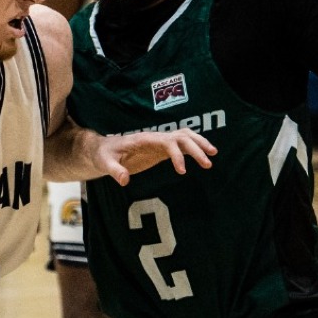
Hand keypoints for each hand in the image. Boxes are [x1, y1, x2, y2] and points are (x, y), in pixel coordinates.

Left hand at [92, 129, 215, 184]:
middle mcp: (155, 137)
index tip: (182, 172)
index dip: (176, 155)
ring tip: (214, 154)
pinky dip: (194, 147)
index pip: (166, 143)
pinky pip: (181, 144)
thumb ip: (114, 170)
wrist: (102, 149)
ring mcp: (160, 141)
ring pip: (185, 136)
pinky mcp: (161, 148)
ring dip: (199, 143)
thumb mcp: (104, 163)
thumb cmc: (103, 155)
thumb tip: (124, 181)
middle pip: (181, 137)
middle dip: (196, 148)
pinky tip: (204, 156)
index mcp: (144, 139)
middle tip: (208, 164)